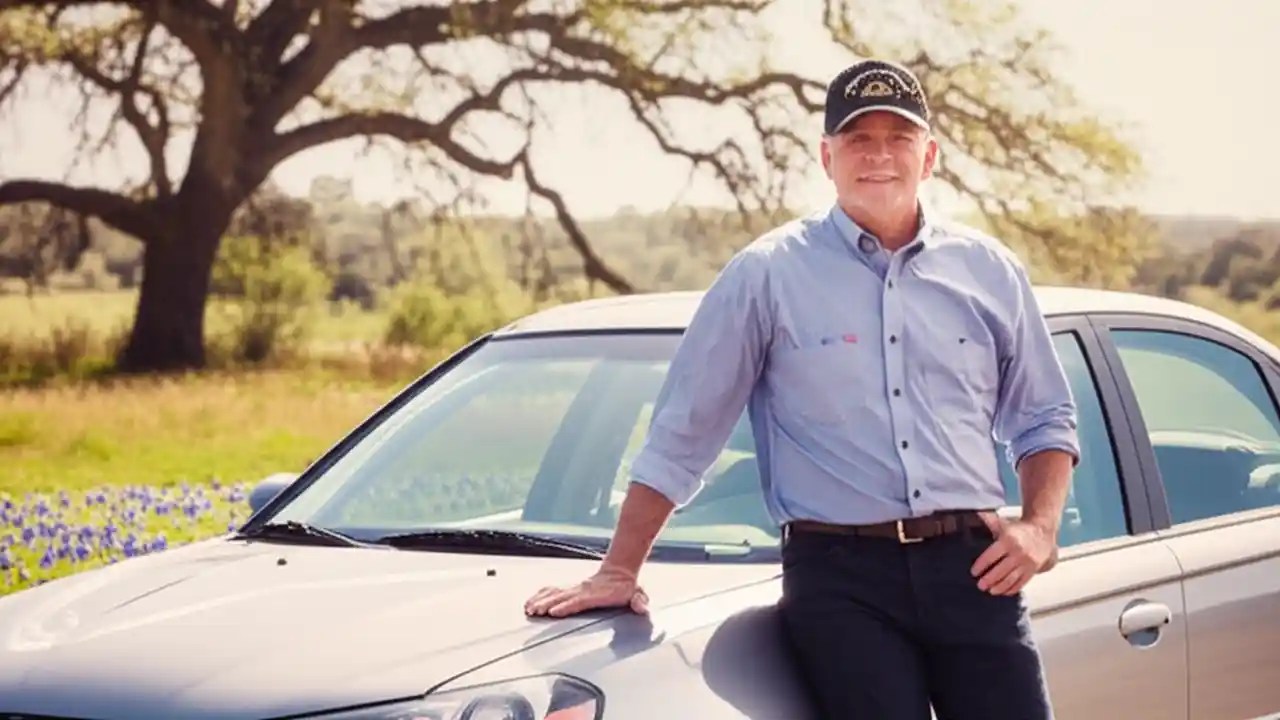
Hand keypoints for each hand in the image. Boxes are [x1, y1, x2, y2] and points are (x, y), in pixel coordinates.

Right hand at [524, 565, 648, 617]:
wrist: (619, 572)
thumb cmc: (625, 588)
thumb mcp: (637, 595)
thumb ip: (639, 601)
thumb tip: (642, 607)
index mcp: (596, 594)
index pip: (579, 600)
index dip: (566, 606)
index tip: (554, 612)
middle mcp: (582, 590)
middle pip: (561, 596)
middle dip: (547, 604)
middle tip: (535, 612)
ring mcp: (575, 589)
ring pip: (554, 593)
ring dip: (540, 600)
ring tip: (528, 609)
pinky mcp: (570, 589)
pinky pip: (552, 590)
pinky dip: (540, 595)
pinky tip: (530, 602)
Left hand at [970, 512, 1057, 595]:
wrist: (1042, 530)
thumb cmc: (1019, 529)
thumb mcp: (1003, 524)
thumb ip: (988, 523)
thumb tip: (975, 517)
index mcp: (1008, 540)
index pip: (991, 556)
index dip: (981, 566)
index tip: (974, 572)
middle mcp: (1018, 552)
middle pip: (1000, 571)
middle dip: (988, 580)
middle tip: (980, 585)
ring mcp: (1027, 563)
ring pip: (1011, 579)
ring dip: (999, 587)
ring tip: (990, 591)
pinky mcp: (1033, 569)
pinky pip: (1021, 583)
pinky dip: (1012, 589)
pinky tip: (1004, 592)